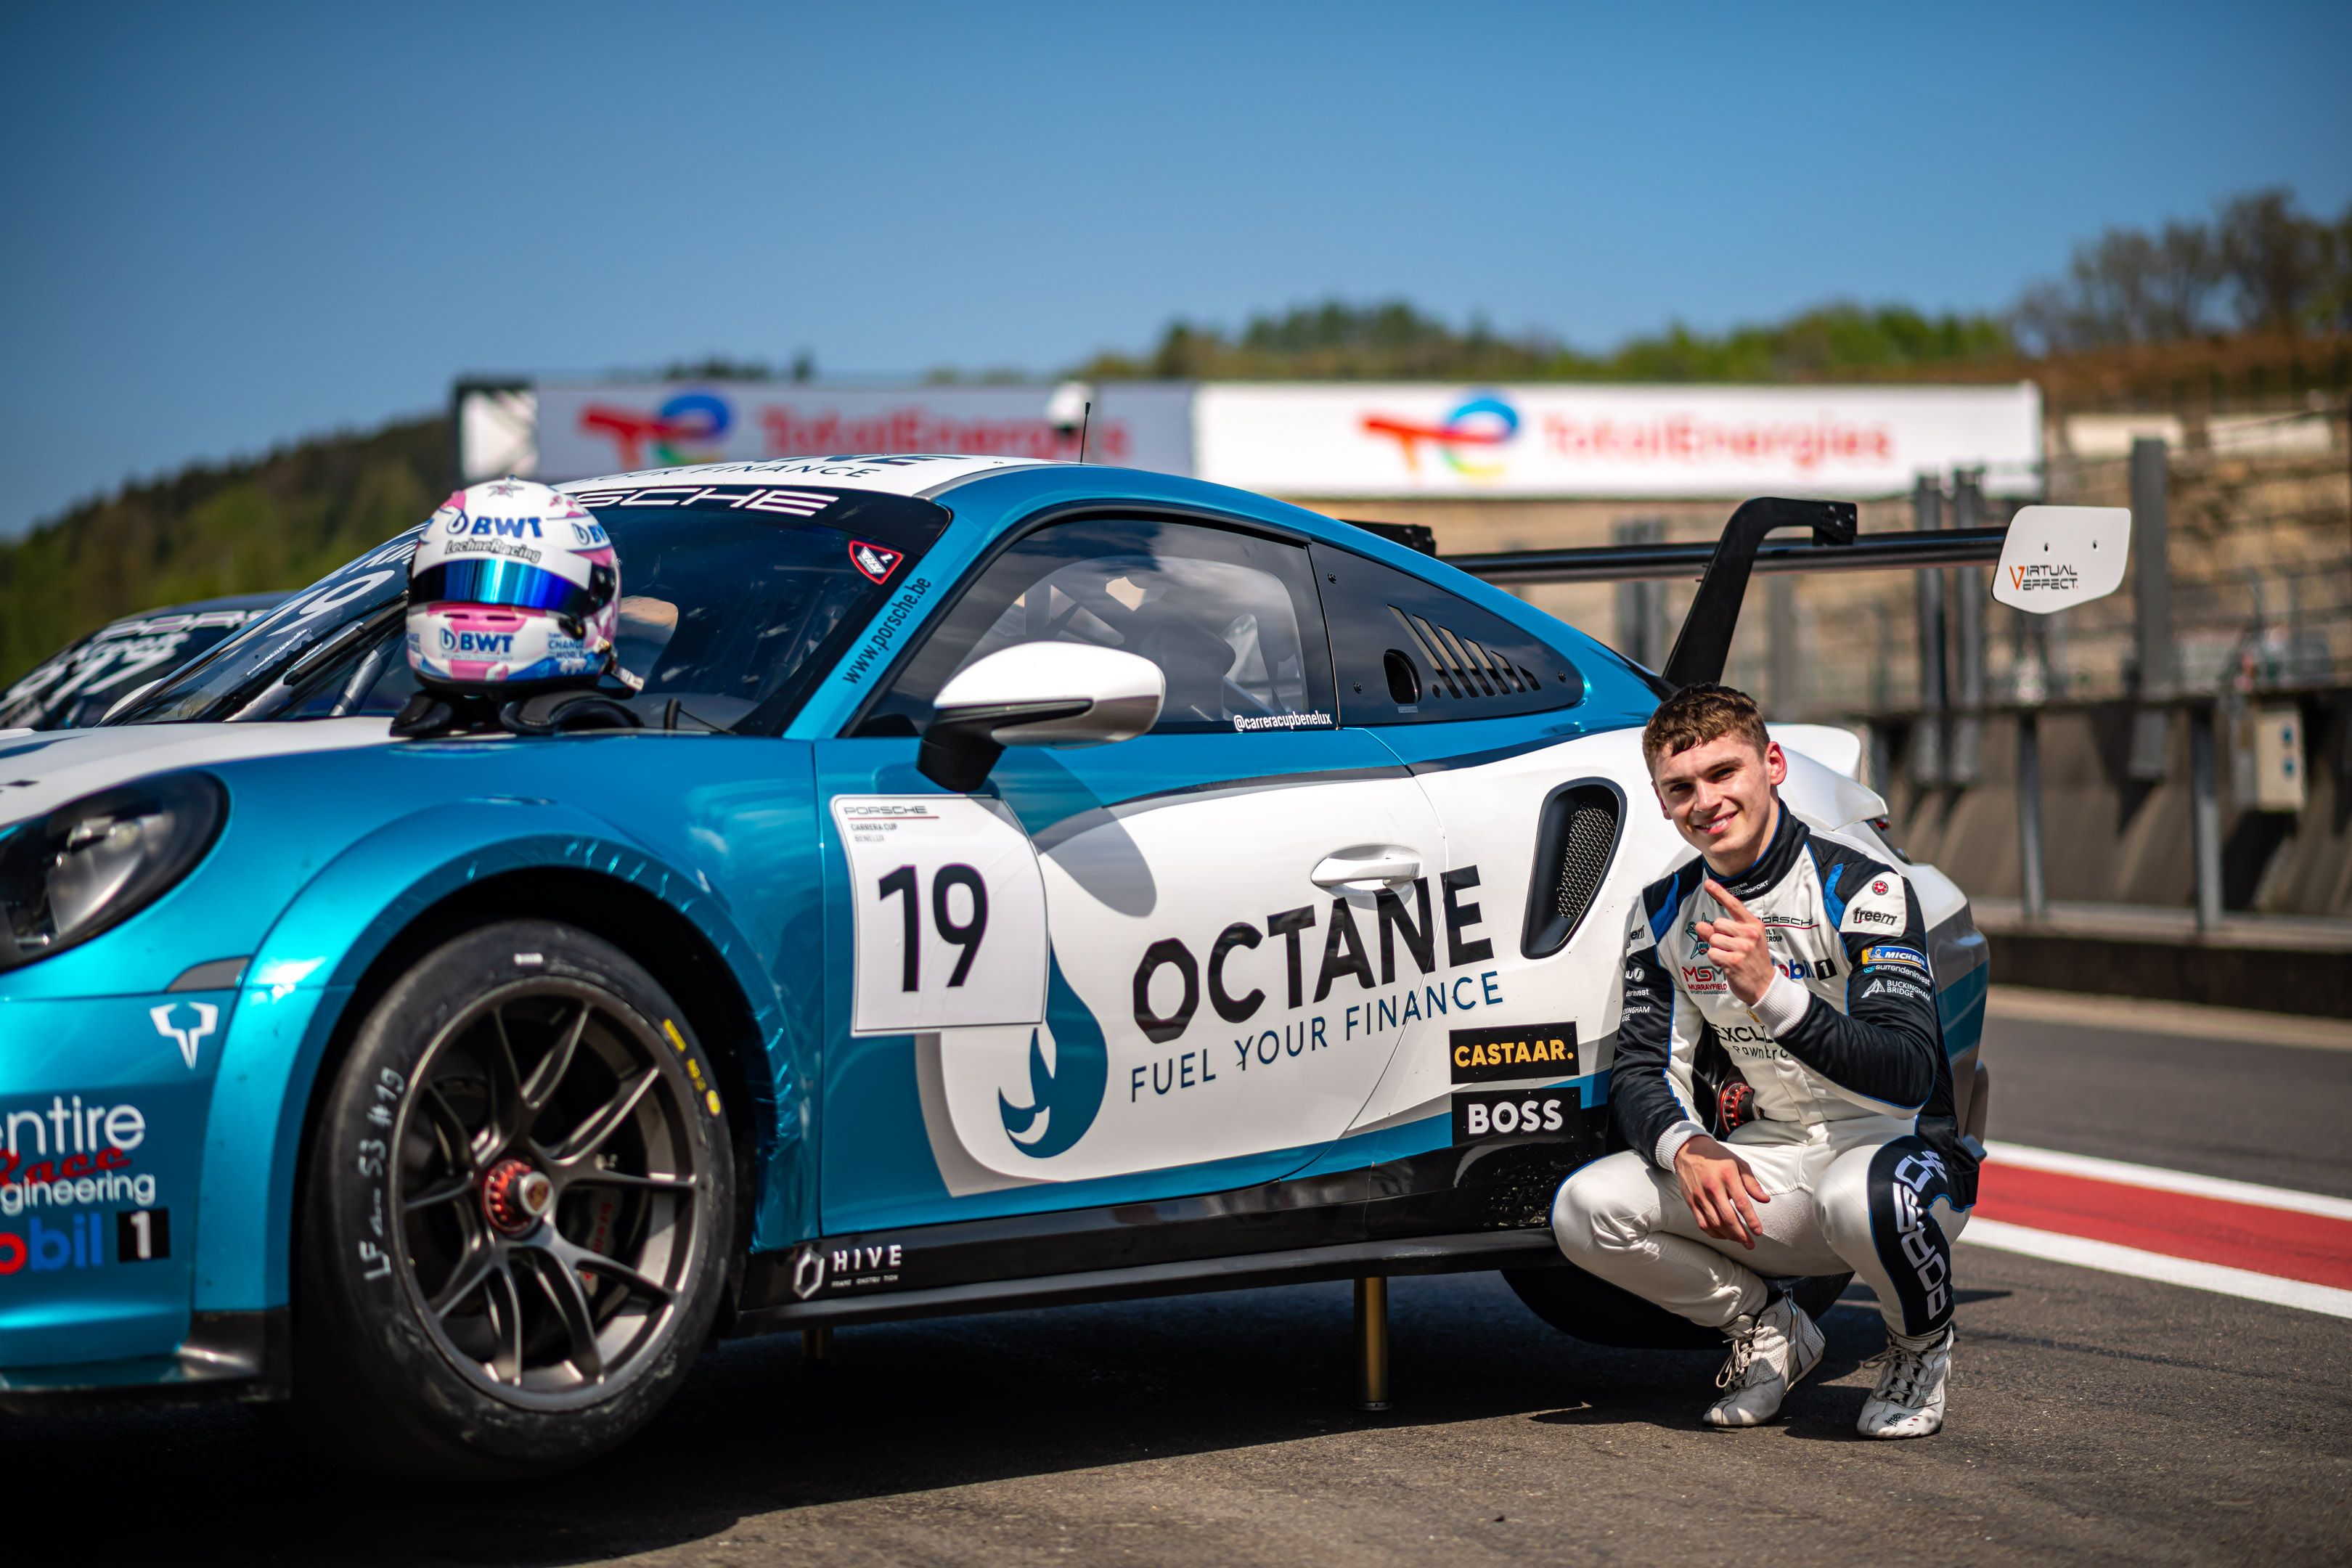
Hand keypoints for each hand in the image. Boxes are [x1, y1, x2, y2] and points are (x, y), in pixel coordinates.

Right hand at [1673, 1133, 1770, 1248]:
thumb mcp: (1738, 1164)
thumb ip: (1751, 1183)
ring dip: (1729, 1235)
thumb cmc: (1718, 1157)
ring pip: (1715, 1222)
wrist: (1688, 1151)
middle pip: (1728, 1217)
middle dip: (1741, 1234)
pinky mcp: (1690, 1201)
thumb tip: (1765, 1200)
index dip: (1751, 1220)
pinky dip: (1713, 1233)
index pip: (1741, 1203)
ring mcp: (1699, 1195)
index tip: (1758, 1231)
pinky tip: (1722, 1236)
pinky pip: (1701, 1222)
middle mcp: (1712, 1187)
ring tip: (1739, 1240)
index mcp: (1727, 1176)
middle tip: (1750, 1244)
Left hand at [1696, 879, 1774, 1006]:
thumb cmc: (1751, 961)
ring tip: (1730, 957)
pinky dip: (1715, 960)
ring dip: (1716, 949)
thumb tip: (1700, 925)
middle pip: (1717, 923)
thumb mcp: (1741, 942)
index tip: (1708, 882)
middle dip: (1717, 936)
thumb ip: (1719, 932)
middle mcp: (1750, 933)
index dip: (1720, 893)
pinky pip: (1712, 953)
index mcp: (1753, 925)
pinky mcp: (1735, 960)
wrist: (1764, 985)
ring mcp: (1743, 947)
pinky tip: (1727, 965)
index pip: (1734, 905)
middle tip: (1729, 948)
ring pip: (1713, 939)